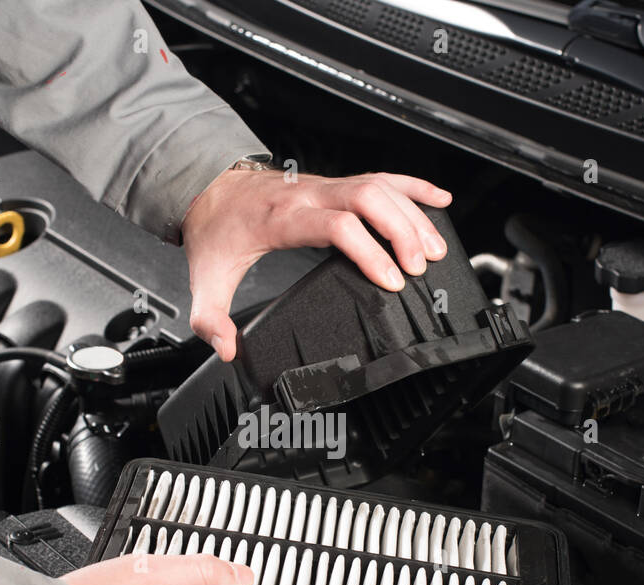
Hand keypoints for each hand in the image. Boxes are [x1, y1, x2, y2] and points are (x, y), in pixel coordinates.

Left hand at [181, 169, 451, 360]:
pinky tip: (438, 200)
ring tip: (436, 248)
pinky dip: (413, 187)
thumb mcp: (205, 278)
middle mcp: (309, 195)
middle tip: (420, 267)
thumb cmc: (216, 230)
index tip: (390, 281)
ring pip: (381, 186)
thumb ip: (210, 319)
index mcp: (282, 218)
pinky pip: (382, 176)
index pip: (337, 226)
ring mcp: (325, 185)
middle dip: (402, 232)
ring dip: (413, 214)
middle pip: (369, 199)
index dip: (369, 252)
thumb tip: (229, 348)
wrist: (208, 189)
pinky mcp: (336, 182)